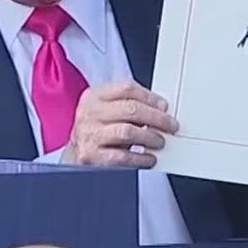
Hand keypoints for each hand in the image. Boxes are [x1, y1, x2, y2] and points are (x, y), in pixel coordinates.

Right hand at [61, 81, 179, 168]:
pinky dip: (140, 158)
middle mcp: (90, 113)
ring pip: (127, 131)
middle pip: (130, 109)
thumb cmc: (98, 130)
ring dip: (149, 137)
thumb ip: (129, 105)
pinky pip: (121, 156)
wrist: (77, 154)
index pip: (127, 88)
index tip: (164, 106)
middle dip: (156, 117)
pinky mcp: (91, 156)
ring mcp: (89, 134)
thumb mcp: (107, 110)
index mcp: (95, 96)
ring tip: (159, 142)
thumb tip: (161, 110)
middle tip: (170, 125)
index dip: (150, 97)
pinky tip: (149, 158)